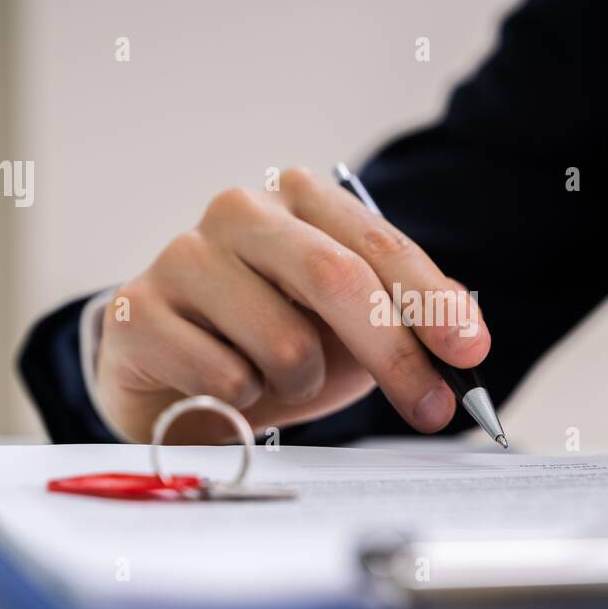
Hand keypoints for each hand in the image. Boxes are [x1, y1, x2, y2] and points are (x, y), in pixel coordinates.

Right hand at [95, 167, 488, 442]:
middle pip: (336, 279)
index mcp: (299, 199)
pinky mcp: (137, 311)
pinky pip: (227, 378)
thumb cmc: (272, 343)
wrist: (174, 378)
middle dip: (395, 354)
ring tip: (276, 379)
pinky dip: (244, 403)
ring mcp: (183, 256)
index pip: (378, 246)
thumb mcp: (351, 328)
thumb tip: (465, 338)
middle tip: (429, 408)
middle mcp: (239, 212)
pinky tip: (223, 386)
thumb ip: (407, 318)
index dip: (432, 301)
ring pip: (284, 342)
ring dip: (301, 384)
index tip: (470, 351)